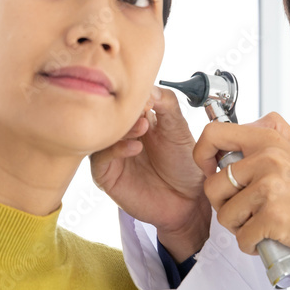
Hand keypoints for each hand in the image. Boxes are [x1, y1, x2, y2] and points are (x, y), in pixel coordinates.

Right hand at [91, 86, 209, 261]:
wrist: (188, 201)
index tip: (145, 92)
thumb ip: (167, 106)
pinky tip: (135, 148)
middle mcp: (122, 134)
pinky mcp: (107, 174)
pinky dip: (115, 150)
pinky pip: (100, 158)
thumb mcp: (179, 130)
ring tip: (142, 127)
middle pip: (109, 114)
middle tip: (143, 108)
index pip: (125, 99)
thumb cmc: (184, 166)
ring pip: (102, 134)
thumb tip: (149, 88)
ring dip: (120, 128)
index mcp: (138, 119)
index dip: (133, 93)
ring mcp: (112, 153)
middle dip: (125, 109)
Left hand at [193, 112, 289, 258]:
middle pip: (213, 185)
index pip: (214, 134)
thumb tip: (238, 130)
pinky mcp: (272, 216)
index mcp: (269, 139)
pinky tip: (267, 237)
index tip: (210, 170)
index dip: (202, 155)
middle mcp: (267, 158)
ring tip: (260, 223)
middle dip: (223, 204)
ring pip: (225, 214)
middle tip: (245, 210)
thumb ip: (271, 132)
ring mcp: (269, 187)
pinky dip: (251, 244)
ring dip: (238, 227)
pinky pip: (241, 237)